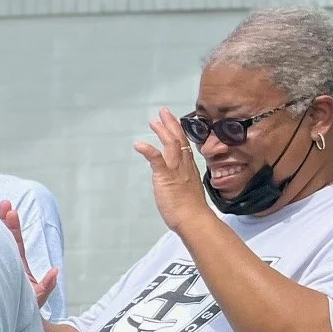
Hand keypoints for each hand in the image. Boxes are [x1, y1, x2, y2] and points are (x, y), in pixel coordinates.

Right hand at [0, 201, 59, 309]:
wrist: (15, 322)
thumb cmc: (26, 309)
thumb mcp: (39, 298)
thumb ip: (47, 285)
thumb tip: (55, 270)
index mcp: (18, 264)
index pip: (16, 241)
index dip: (13, 227)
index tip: (11, 213)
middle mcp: (8, 262)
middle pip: (5, 237)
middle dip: (4, 220)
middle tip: (4, 204)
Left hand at [135, 107, 212, 236]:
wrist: (193, 219)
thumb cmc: (191, 210)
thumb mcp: (188, 191)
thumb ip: (182, 183)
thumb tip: (178, 183)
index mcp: (189, 169)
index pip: (185, 145)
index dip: (179, 131)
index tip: (174, 121)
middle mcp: (184, 166)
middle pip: (179, 139)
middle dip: (171, 124)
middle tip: (163, 112)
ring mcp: (175, 170)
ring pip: (171, 144)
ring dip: (162, 131)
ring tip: (154, 121)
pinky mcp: (165, 177)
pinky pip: (157, 159)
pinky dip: (148, 150)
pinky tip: (139, 144)